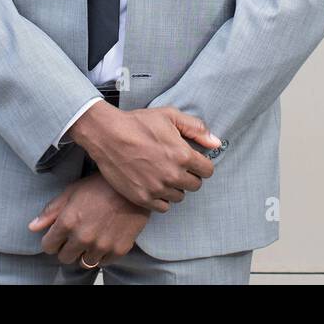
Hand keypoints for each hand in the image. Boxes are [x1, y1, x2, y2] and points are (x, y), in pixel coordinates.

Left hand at [28, 172, 151, 267]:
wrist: (133, 187)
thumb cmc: (100, 185)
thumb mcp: (72, 191)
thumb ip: (51, 211)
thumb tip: (33, 227)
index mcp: (67, 222)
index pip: (48, 246)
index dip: (51, 241)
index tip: (57, 236)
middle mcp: (83, 237)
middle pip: (64, 258)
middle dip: (66, 248)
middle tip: (75, 236)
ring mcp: (101, 246)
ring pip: (84, 263)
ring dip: (84, 253)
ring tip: (91, 238)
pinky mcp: (118, 250)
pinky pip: (103, 262)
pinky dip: (101, 254)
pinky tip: (104, 239)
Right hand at [69, 103, 219, 210]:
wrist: (108, 135)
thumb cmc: (138, 123)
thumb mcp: (170, 116)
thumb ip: (197, 129)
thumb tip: (216, 142)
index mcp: (183, 155)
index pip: (207, 171)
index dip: (201, 164)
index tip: (193, 161)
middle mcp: (173, 175)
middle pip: (195, 185)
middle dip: (189, 176)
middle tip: (176, 166)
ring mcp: (157, 189)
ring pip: (179, 197)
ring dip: (175, 187)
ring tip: (163, 174)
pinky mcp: (142, 198)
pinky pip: (163, 207)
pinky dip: (161, 198)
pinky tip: (154, 185)